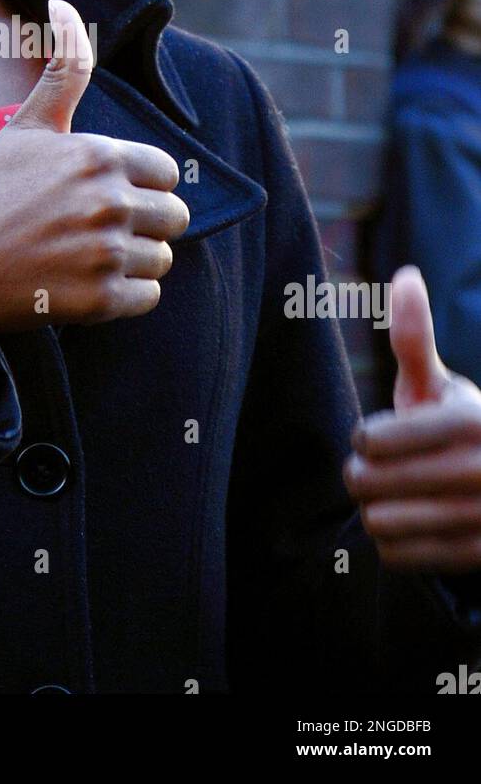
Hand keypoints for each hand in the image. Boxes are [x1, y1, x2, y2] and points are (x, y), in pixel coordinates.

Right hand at [0, 0, 189, 351]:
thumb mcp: (27, 126)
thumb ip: (63, 68)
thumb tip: (63, 0)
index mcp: (99, 154)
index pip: (166, 173)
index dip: (137, 184)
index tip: (97, 195)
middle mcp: (109, 201)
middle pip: (173, 217)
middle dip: (143, 224)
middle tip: (94, 230)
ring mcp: (106, 253)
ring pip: (163, 259)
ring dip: (133, 261)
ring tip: (85, 257)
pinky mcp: (100, 301)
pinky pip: (148, 297)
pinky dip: (124, 296)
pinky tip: (83, 284)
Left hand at [343, 265, 480, 571]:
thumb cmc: (463, 429)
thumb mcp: (442, 385)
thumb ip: (415, 338)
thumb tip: (404, 275)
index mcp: (470, 422)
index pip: (372, 440)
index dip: (365, 438)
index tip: (378, 436)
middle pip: (369, 482)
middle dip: (363, 474)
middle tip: (376, 469)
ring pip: (379, 523)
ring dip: (375, 509)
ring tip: (392, 496)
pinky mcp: (476, 557)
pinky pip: (398, 556)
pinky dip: (392, 542)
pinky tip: (409, 523)